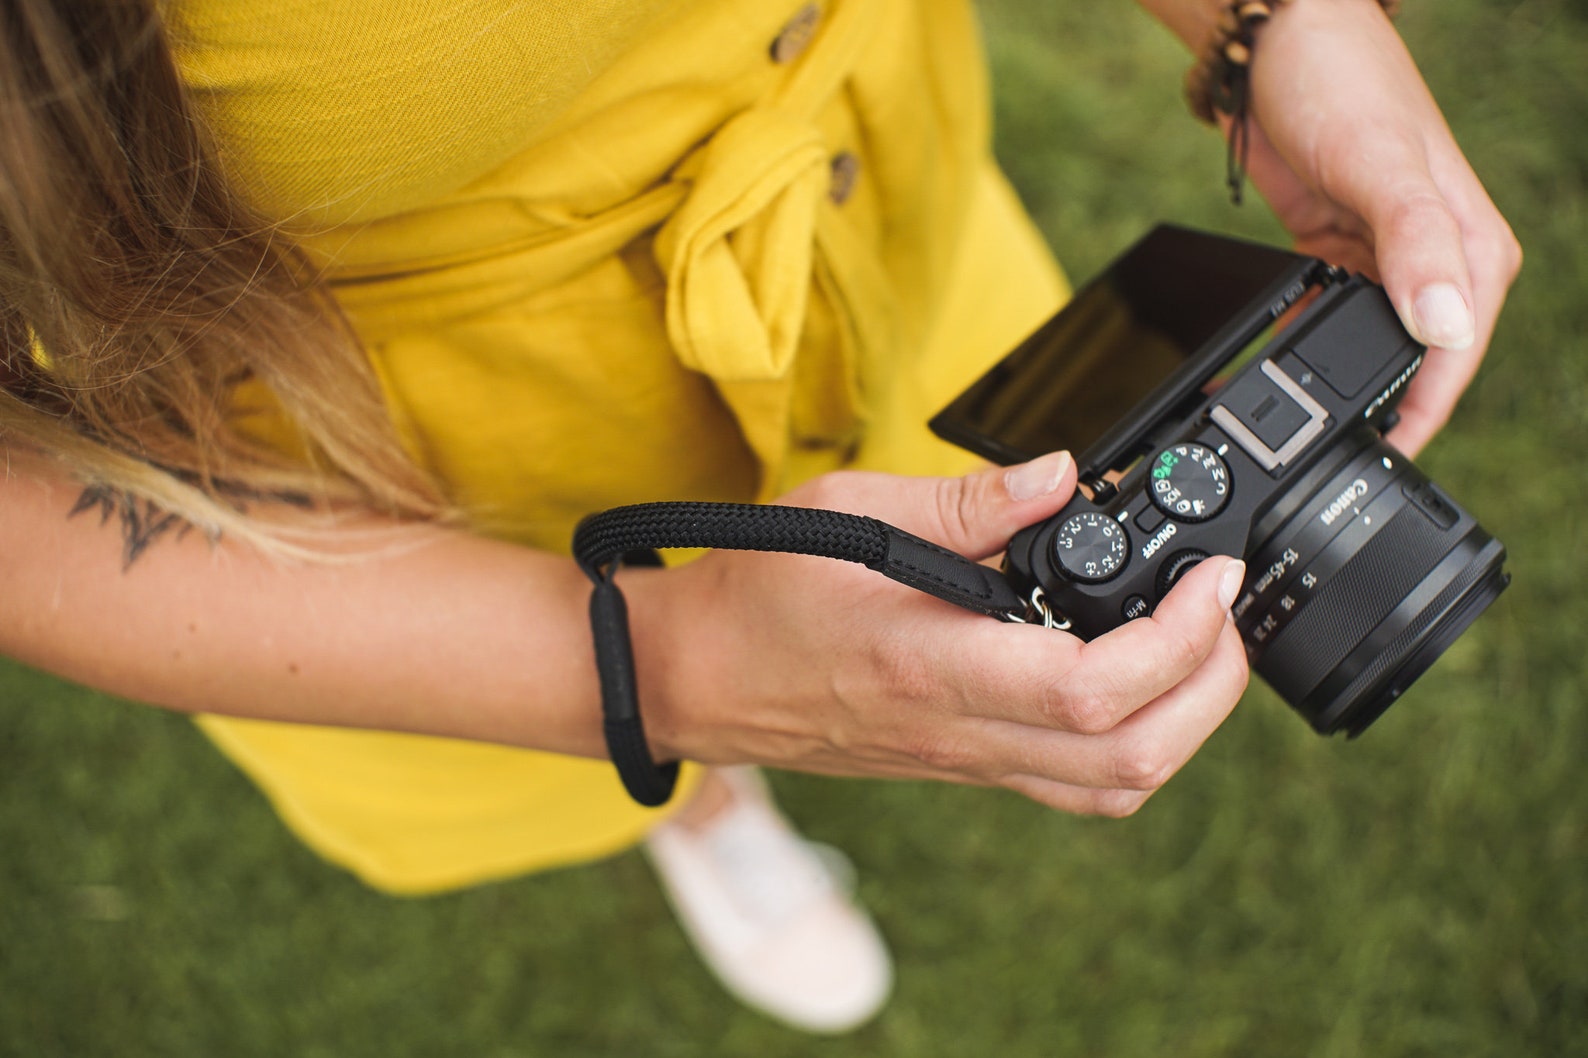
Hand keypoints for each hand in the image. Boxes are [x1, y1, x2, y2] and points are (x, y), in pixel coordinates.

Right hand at [624, 453, 1249, 815]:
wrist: (702, 678)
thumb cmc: (762, 595)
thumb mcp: (850, 512)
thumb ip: (967, 501)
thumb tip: (1063, 475)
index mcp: (930, 663)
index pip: (1090, 688)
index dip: (1179, 640)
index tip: (1207, 579)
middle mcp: (959, 730)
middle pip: (1132, 757)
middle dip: (1211, 686)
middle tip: (1220, 607)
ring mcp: (966, 762)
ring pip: (1115, 785)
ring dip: (1186, 724)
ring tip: (1197, 643)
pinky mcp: (967, 768)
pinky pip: (1078, 784)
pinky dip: (1139, 742)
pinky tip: (1139, 681)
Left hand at [1238, 0, 1520, 454]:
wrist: (1275, 46)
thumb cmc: (1341, 85)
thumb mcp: (1380, 166)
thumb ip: (1416, 245)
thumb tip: (1447, 327)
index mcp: (1472, 252)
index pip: (1456, 360)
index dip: (1420, 418)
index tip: (1379, 463)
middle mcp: (1436, 266)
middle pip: (1413, 368)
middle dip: (1370, 412)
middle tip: (1314, 454)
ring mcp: (1386, 266)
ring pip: (1368, 352)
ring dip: (1333, 387)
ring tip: (1284, 429)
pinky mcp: (1340, 259)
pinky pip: (1328, 323)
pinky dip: (1300, 350)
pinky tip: (1268, 374)